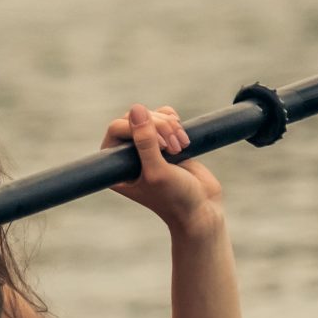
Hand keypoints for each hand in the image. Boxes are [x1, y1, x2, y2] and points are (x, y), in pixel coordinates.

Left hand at [101, 103, 223, 231]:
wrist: (202, 208)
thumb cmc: (176, 197)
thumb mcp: (157, 171)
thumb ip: (145, 141)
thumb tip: (136, 109)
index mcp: (116, 167)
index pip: (116, 128)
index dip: (138, 128)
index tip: (161, 147)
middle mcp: (127, 156)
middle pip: (134, 119)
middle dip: (158, 126)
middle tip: (174, 147)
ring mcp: (146, 147)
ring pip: (151, 116)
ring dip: (169, 126)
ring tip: (181, 146)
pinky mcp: (164, 141)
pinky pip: (165, 117)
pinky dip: (176, 123)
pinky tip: (184, 138)